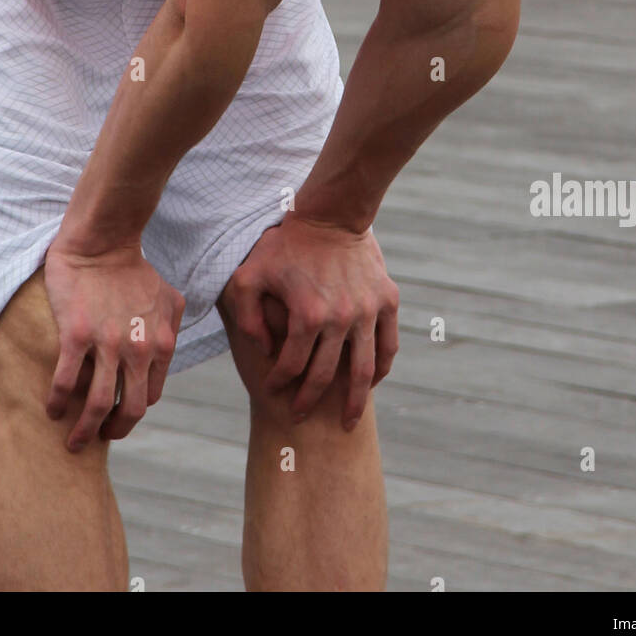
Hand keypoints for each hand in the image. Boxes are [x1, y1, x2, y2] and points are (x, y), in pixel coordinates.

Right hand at [42, 240, 185, 450]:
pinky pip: (66, 382)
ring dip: (84, 431)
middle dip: (113, 432)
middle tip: (96, 439)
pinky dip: (58, 402)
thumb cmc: (134, 268)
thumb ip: (170, 328)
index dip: (132, 412)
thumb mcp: (169, 299)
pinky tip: (51, 409)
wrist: (103, 242)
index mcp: (161, 344)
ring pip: (99, 406)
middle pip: (131, 410)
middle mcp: (139, 349)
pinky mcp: (76, 335)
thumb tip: (166, 348)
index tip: (117, 417)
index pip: (150, 396)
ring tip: (72, 441)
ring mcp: (108, 344)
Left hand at [224, 214, 399, 430]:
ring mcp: (368, 311)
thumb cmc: (286, 244)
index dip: (279, 382)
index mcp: (307, 315)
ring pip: (364, 370)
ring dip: (354, 400)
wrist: (332, 215)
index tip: (273, 389)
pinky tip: (371, 381)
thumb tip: (264, 351)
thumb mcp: (250, 274)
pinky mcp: (387, 300)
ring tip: (347, 421)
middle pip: (325, 376)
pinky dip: (380, 368)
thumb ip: (248, 315)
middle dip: (310, 401)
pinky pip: (388, 346)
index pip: (291, 365)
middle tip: (300, 415)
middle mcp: (341, 318)